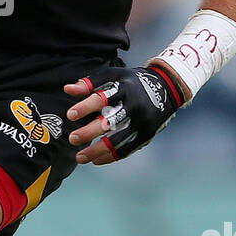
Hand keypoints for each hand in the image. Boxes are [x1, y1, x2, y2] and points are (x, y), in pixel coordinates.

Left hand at [64, 63, 185, 164]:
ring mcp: (142, 121)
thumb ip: (91, 82)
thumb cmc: (133, 82)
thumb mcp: (115, 75)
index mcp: (124, 88)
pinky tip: (96, 160)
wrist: (167, 88)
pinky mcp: (147, 134)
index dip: (85, 107)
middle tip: (72, 138)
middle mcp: (134, 105)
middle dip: (88, 132)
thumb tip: (68, 90)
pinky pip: (127, 149)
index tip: (70, 115)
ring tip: (79, 157)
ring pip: (117, 140)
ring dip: (96, 151)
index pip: (102, 98)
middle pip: (109, 122)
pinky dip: (111, 157)